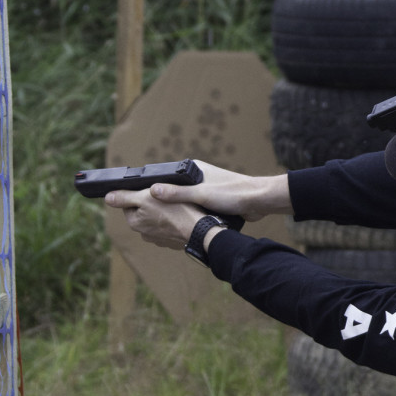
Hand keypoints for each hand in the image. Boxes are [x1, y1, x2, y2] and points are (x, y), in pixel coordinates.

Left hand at [105, 188, 205, 248]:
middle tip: (166, 197)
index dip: (141, 193)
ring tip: (176, 206)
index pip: (130, 203)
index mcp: (135, 223)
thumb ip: (124, 197)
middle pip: (145, 211)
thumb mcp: (145, 198)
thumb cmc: (174, 211)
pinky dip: (175, 221)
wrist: (200, 230)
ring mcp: (160, 239)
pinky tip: (183, 216)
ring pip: (158, 219)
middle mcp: (145, 234)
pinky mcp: (174, 241)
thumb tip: (107, 198)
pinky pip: (171, 227)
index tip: (153, 190)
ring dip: (164, 212)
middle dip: (153, 203)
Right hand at [145, 160, 292, 221]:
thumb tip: (151, 191)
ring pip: (183, 201)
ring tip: (161, 222)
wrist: (259, 201)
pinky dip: (188, 215)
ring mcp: (204, 189)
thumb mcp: (201, 194)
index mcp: (192, 170)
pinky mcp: (213, 201)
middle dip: (161, 202)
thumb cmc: (233, 193)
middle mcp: (197, 177)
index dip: (150, 187)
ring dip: (176, 210)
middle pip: (171, 190)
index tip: (135, 197)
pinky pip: (194, 208)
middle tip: (146, 214)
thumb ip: (177, 193)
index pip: (164, 177)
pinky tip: (182, 225)